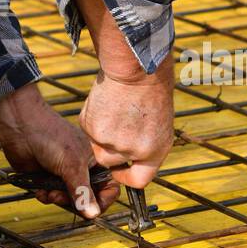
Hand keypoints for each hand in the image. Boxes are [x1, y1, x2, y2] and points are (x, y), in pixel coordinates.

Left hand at [0, 82, 118, 216]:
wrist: (20, 127)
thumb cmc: (50, 135)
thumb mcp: (71, 165)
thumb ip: (82, 191)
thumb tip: (93, 214)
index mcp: (95, 162)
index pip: (109, 188)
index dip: (102, 200)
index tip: (91, 208)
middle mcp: (82, 169)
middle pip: (87, 198)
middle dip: (74, 201)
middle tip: (62, 196)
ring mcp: (64, 174)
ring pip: (68, 200)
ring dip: (58, 199)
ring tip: (50, 191)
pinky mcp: (47, 178)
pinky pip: (51, 196)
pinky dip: (46, 196)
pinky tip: (40, 189)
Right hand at [79, 56, 173, 187]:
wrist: (136, 67)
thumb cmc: (152, 91)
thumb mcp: (159, 125)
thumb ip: (145, 146)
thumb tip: (131, 160)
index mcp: (154, 152)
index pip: (138, 180)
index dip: (125, 176)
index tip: (120, 169)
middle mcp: (132, 150)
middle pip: (108, 161)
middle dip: (108, 148)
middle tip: (113, 127)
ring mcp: (109, 140)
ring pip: (96, 144)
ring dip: (100, 132)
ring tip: (113, 110)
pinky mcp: (91, 126)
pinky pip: (87, 128)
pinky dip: (93, 117)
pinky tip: (104, 102)